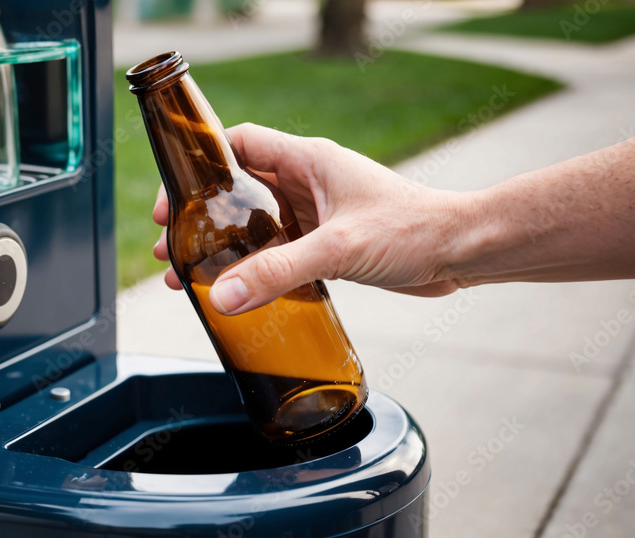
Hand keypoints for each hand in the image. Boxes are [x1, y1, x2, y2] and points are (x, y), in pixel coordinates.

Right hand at [152, 123, 471, 314]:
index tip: (174, 198)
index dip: (200, 166)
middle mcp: (309, 183)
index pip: (239, 145)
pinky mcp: (329, 243)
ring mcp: (318, 213)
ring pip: (256, 225)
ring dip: (225, 247)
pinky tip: (238, 289)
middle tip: (172, 247)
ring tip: (190, 276)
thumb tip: (224, 295)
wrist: (462, 252)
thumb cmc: (414, 230)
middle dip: (203, 218)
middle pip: (239, 191)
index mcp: (308, 161)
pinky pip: (279, 250)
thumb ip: (280, 270)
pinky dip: (254, 267)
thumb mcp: (339, 247)